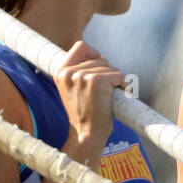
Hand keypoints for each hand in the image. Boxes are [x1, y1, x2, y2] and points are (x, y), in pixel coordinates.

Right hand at [54, 40, 119, 160]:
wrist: (86, 135)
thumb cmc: (84, 115)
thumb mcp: (72, 90)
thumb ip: (78, 73)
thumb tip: (100, 58)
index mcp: (60, 72)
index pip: (80, 46)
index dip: (94, 54)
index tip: (99, 68)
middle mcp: (69, 72)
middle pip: (100, 59)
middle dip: (108, 73)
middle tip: (105, 93)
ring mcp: (82, 75)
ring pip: (110, 67)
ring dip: (115, 81)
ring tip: (109, 97)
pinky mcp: (96, 81)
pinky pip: (118, 76)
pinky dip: (123, 86)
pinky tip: (116, 98)